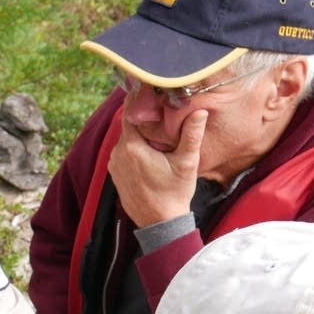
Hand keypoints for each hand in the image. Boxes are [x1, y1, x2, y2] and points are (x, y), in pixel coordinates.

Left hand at [108, 108, 207, 227]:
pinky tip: (151, 148)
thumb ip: (191, 135)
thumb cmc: (174, 193)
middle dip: (144, 117)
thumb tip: (199, 111)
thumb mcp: (187, 163)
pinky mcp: (116, 173)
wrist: (159, 223)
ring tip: (158, 127)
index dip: (139, 100)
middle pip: (129, 125)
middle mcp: (118, 154)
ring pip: (126, 139)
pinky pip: (124, 152)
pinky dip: (135, 146)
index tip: (150, 90)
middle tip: (160, 107)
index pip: (129, 113)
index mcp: (132, 147)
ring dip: (140, 133)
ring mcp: (114, 164)